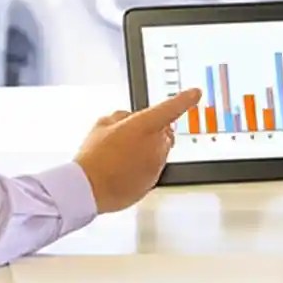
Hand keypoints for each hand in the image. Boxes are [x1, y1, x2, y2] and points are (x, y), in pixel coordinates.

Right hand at [74, 88, 200, 212]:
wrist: (88, 188)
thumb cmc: (94, 157)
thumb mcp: (102, 125)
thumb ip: (122, 116)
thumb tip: (130, 118)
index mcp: (144, 125)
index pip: (171, 108)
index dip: (185, 99)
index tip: (195, 93)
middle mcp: (155, 145)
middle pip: (165, 133)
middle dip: (152, 132)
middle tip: (128, 138)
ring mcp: (156, 165)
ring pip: (159, 151)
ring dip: (147, 150)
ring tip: (121, 157)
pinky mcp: (153, 181)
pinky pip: (153, 168)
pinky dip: (142, 167)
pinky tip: (123, 170)